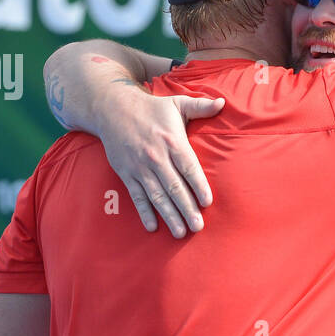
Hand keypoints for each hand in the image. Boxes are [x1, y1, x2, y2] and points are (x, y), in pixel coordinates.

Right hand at [99, 93, 224, 237]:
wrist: (112, 108)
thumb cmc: (151, 107)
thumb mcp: (177, 102)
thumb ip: (201, 106)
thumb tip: (222, 103)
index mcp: (172, 141)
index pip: (188, 167)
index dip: (198, 185)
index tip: (207, 202)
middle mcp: (156, 156)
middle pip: (174, 186)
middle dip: (186, 208)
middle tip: (198, 227)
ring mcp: (140, 167)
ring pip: (157, 195)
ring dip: (169, 215)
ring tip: (180, 232)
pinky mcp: (126, 173)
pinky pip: (137, 196)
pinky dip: (144, 212)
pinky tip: (152, 227)